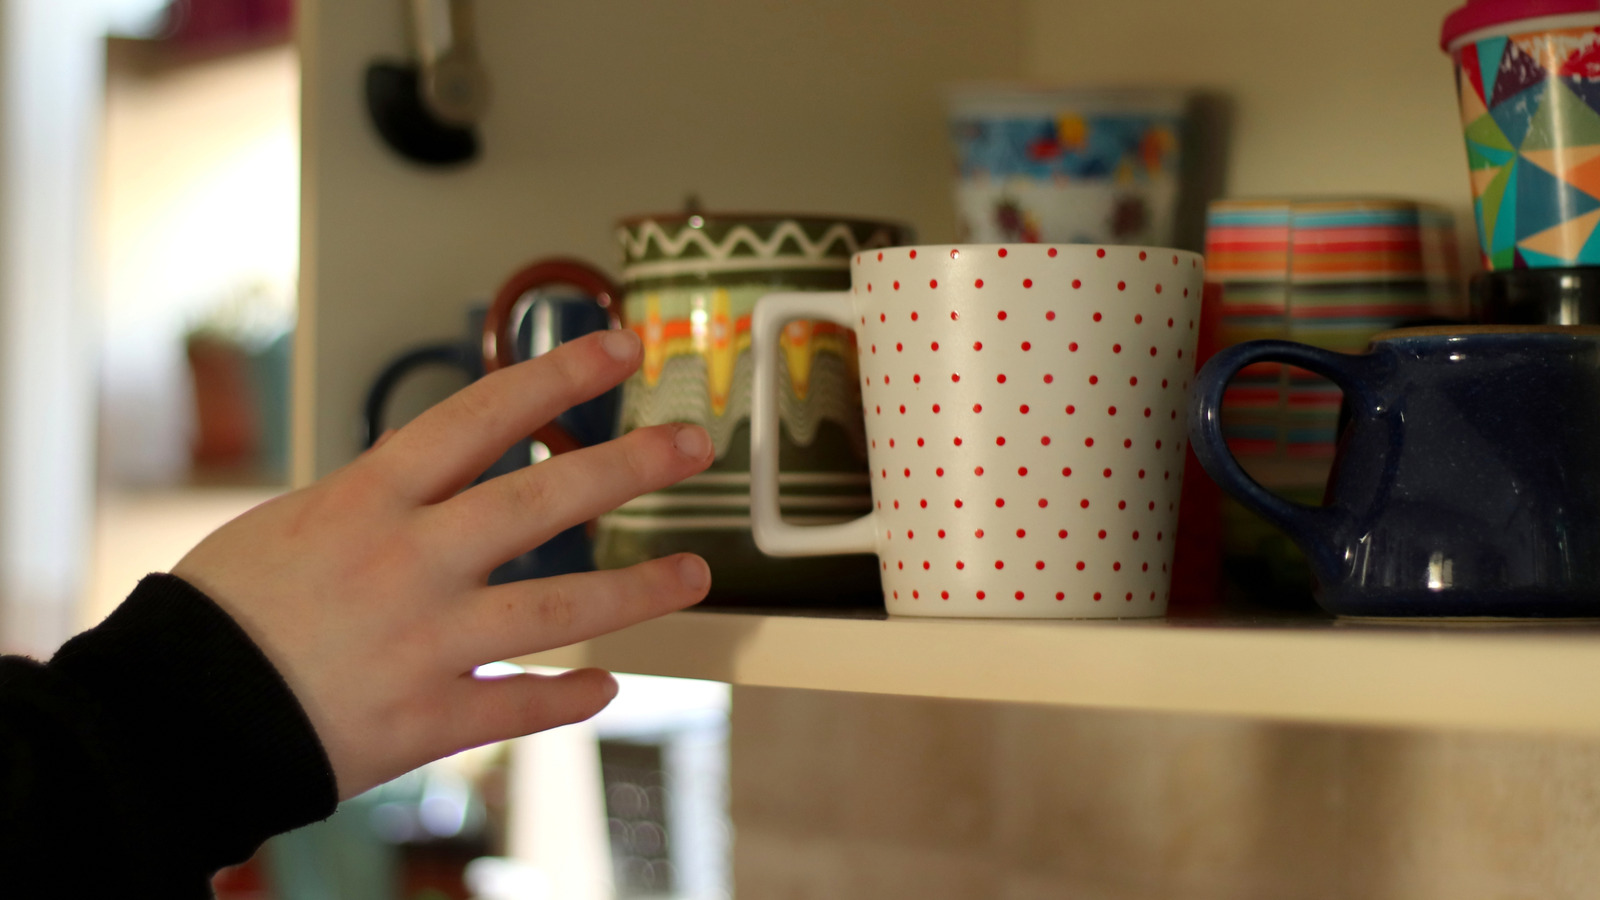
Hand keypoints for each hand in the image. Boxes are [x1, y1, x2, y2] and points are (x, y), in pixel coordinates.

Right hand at [172, 329, 712, 798]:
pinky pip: (519, 704)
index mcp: (370, 501)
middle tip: (692, 446)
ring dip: (637, 591)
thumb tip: (441, 485)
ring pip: (558, 607)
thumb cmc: (222, 612)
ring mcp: (425, 640)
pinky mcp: (427, 716)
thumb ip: (380, 504)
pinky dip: (568, 698)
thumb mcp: (293, 522)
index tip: (618, 349)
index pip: (481, 416)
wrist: (173, 717)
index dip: (557, 376)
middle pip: (542, 501)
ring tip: (695, 575)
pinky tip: (608, 685)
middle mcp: (409, 562)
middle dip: (628, 467)